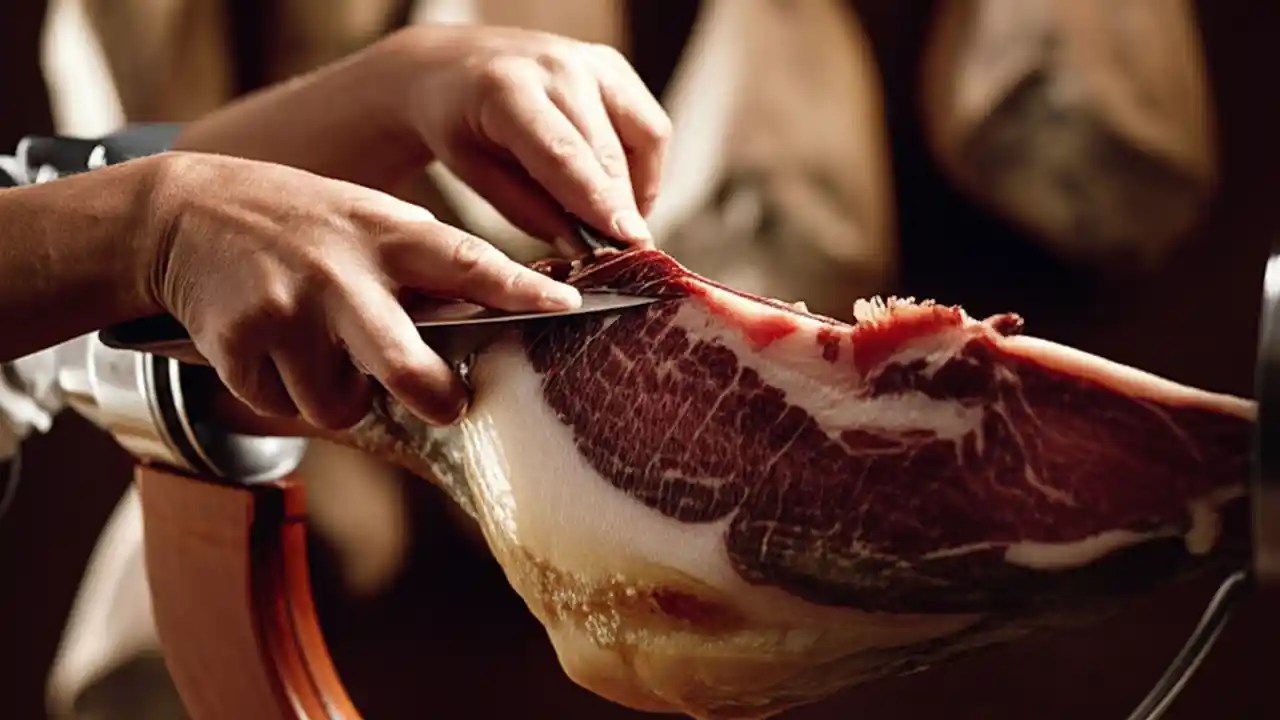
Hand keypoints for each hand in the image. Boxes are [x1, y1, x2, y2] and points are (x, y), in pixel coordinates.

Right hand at [143, 152, 581, 429]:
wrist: (183, 213)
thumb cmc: (298, 225)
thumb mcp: (365, 219)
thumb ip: (418, 265)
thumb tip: (491, 317)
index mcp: (385, 233)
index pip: (466, 261)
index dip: (519, 289)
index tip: (567, 308)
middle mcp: (341, 271)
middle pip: (405, 364)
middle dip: (434, 396)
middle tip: (446, 402)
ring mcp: (288, 309)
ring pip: (339, 404)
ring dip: (337, 394)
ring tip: (318, 347)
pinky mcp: (240, 342)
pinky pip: (284, 405)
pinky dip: (284, 391)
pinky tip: (271, 345)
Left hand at [387, 25, 670, 248]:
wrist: (449, 64)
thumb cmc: (453, 122)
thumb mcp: (472, 172)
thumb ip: (527, 210)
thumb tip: (583, 247)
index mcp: (507, 89)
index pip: (564, 155)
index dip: (600, 202)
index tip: (630, 241)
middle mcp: (558, 66)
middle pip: (609, 150)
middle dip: (622, 207)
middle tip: (622, 254)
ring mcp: (592, 60)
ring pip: (646, 134)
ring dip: (639, 187)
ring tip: (613, 221)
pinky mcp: (613, 65)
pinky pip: (649, 124)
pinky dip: (642, 165)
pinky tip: (616, 190)